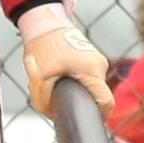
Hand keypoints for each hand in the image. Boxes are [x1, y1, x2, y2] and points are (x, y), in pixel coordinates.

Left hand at [19, 2, 113, 116]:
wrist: (44, 25)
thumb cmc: (41, 49)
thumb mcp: (37, 80)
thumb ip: (43, 102)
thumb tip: (53, 115)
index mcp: (92, 69)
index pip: (106, 102)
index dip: (98, 115)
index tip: (85, 117)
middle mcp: (100, 64)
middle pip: (97, 94)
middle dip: (80, 99)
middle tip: (60, 95)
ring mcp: (97, 59)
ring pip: (91, 84)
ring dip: (76, 87)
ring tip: (58, 79)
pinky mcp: (92, 56)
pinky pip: (88, 75)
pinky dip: (76, 78)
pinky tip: (61, 72)